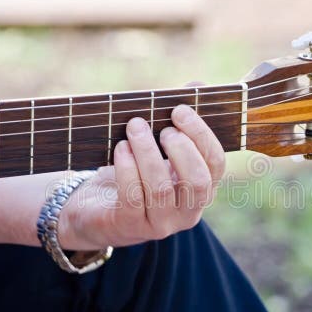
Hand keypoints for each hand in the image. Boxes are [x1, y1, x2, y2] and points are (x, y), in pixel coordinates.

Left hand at [57, 104, 225, 249]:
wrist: (95, 207)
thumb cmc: (134, 170)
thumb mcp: (158, 146)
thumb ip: (179, 119)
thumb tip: (197, 85)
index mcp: (202, 188)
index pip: (216, 163)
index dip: (201, 135)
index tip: (179, 110)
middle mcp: (188, 211)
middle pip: (198, 181)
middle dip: (181, 149)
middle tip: (162, 127)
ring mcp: (161, 223)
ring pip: (161, 189)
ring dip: (147, 152)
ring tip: (135, 128)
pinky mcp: (131, 226)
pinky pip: (133, 196)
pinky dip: (127, 168)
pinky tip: (121, 148)